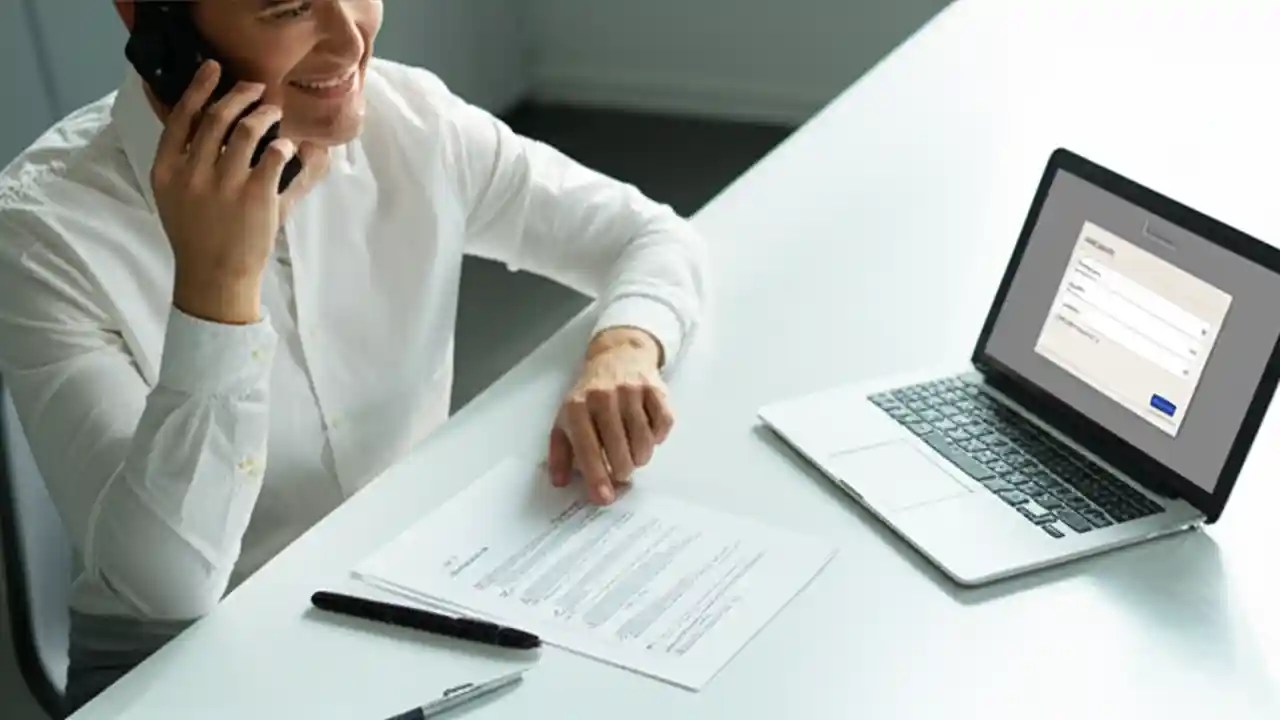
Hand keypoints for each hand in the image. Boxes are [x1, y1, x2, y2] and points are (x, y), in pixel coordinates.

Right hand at [152, 60, 328, 324]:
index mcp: (167, 170)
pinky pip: (274, 154)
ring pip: (247, 130)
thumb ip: (189, 160)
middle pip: (217, 117)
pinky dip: (284, 146)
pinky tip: (288, 147)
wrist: (214, 277)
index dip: (199, 88)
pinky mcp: (256, 195)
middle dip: (240, 96)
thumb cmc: (198, 236)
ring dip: (264, 115)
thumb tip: (216, 126)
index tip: (214, 69)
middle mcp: (192, 173)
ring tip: (274, 114)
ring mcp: (224, 184)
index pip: (180, 117)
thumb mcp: (177, 197)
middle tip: (257, 90)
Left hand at [548, 328, 674, 504]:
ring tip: (633, 453)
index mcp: (577, 407)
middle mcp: (604, 397)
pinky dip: (658, 437)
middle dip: (622, 470)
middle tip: (620, 470)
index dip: (596, 477)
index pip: (587, 449)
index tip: (604, 498)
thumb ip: (561, 453)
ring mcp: (631, 391)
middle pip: (619, 451)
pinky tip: (648, 433)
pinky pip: (663, 425)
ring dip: (641, 456)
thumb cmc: (589, 395)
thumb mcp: (566, 419)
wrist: (617, 356)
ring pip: (643, 442)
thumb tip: (560, 483)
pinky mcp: (655, 389)